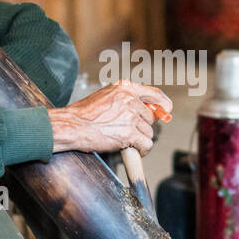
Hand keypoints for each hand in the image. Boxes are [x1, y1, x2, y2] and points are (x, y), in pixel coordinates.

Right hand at [47, 79, 172, 155]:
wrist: (72, 126)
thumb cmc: (84, 114)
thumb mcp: (106, 96)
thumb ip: (125, 99)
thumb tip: (143, 108)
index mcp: (125, 88)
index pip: (154, 93)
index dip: (163, 104)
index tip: (166, 111)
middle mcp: (130, 99)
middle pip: (151, 117)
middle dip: (142, 126)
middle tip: (129, 131)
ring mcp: (130, 116)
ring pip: (148, 132)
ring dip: (139, 139)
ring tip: (124, 140)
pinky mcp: (129, 133)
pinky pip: (146, 144)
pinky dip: (142, 150)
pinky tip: (133, 150)